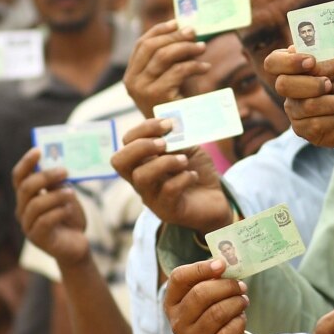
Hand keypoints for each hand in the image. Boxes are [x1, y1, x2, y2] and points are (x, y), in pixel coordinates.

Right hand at [12, 148, 89, 267]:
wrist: (76, 245)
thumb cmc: (70, 218)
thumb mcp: (66, 197)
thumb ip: (59, 184)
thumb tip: (58, 165)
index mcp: (27, 197)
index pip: (19, 177)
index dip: (26, 163)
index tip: (38, 150)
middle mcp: (22, 210)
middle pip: (26, 188)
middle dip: (45, 177)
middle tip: (65, 171)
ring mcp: (27, 225)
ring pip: (35, 204)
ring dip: (55, 195)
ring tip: (72, 193)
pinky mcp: (37, 238)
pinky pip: (44, 221)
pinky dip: (58, 212)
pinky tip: (69, 210)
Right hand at [110, 119, 231, 234]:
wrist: (215, 200)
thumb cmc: (195, 171)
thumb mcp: (188, 149)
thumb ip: (177, 139)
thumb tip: (170, 128)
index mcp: (142, 161)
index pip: (127, 142)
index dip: (144, 129)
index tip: (168, 123)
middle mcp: (140, 179)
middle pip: (119, 161)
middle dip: (142, 146)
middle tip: (165, 143)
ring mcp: (151, 197)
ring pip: (141, 177)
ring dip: (165, 162)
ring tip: (184, 161)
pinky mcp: (167, 210)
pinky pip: (168, 190)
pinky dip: (183, 178)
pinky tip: (193, 176)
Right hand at [124, 20, 210, 118]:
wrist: (177, 138)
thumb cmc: (176, 106)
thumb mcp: (169, 79)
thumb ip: (172, 58)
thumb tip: (186, 30)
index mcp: (131, 75)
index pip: (141, 44)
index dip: (160, 30)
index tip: (177, 23)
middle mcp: (132, 81)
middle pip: (152, 46)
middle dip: (175, 36)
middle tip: (195, 33)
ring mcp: (142, 89)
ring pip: (165, 55)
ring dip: (187, 48)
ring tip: (203, 48)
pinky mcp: (158, 95)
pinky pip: (178, 70)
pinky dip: (195, 65)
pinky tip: (205, 67)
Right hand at [164, 259, 258, 333]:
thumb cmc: (217, 315)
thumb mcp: (211, 296)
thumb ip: (213, 278)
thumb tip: (222, 262)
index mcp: (173, 302)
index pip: (178, 278)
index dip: (200, 268)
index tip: (222, 264)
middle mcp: (177, 322)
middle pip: (201, 294)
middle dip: (227, 286)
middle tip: (241, 286)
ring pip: (218, 312)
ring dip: (237, 303)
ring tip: (243, 301)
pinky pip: (229, 331)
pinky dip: (240, 321)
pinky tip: (240, 319)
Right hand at [264, 48, 333, 149]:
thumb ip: (324, 58)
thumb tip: (303, 60)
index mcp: (297, 67)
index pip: (274, 62)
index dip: (288, 62)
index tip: (311, 62)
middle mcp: (291, 88)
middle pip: (282, 85)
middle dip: (312, 85)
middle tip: (330, 84)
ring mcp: (295, 110)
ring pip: (301, 106)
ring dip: (330, 103)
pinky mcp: (303, 130)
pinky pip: (312, 125)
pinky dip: (331, 119)